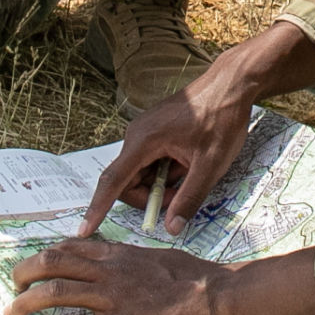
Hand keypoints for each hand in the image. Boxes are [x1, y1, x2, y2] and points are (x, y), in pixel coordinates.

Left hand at [6, 240, 239, 314]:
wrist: (221, 299)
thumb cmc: (203, 281)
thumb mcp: (166, 261)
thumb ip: (142, 264)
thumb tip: (134, 269)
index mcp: (123, 255)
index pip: (74, 247)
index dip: (48, 255)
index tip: (35, 264)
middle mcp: (111, 271)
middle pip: (54, 262)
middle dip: (26, 271)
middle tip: (14, 284)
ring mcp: (113, 297)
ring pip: (55, 291)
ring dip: (26, 302)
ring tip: (12, 313)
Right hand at [77, 21, 314, 236]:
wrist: (230, 84)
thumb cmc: (222, 120)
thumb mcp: (210, 165)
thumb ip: (189, 198)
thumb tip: (171, 228)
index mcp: (144, 141)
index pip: (113, 182)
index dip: (97, 208)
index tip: (83, 230)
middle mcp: (136, 135)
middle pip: (128, 181)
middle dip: (150, 196)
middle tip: (182, 196)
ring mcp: (144, 132)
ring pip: (141, 172)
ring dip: (161, 183)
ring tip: (192, 171)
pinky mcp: (153, 131)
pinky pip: (150, 160)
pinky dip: (166, 170)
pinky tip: (189, 160)